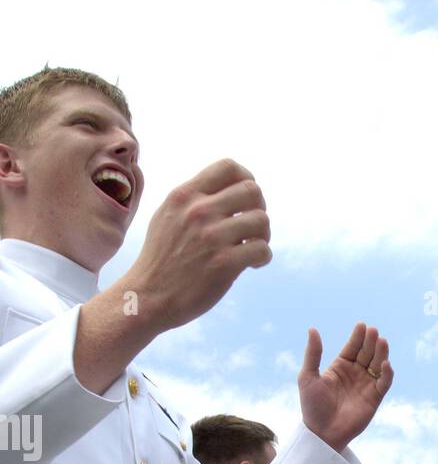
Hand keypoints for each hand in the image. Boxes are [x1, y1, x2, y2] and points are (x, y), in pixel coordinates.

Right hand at [125, 160, 270, 331]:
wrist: (148, 297)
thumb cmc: (161, 259)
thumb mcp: (167, 216)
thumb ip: (193, 200)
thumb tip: (226, 189)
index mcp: (185, 195)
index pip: (229, 167)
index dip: (246, 179)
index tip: (245, 200)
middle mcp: (198, 211)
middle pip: (252, 190)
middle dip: (259, 208)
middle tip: (252, 227)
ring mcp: (211, 237)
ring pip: (261, 220)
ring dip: (264, 235)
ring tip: (252, 247)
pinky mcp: (224, 263)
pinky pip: (262, 249)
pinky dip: (263, 257)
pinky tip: (252, 264)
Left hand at [298, 323, 393, 452]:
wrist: (322, 432)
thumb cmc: (312, 406)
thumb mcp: (308, 376)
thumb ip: (313, 353)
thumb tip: (312, 329)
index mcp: (340, 367)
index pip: (352, 347)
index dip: (358, 336)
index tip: (362, 325)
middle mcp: (355, 373)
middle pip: (367, 353)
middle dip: (371, 341)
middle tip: (373, 331)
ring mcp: (366, 385)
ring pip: (377, 364)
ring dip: (381, 353)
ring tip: (381, 341)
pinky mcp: (375, 398)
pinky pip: (384, 383)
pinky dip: (387, 373)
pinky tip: (384, 364)